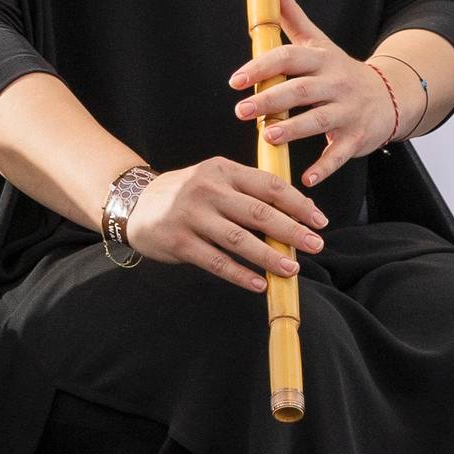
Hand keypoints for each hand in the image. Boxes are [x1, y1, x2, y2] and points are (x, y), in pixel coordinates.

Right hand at [126, 158, 327, 294]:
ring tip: (293, 269)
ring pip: (239, 239)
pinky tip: (260, 284)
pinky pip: (216, 261)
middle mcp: (207, 189)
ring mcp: (191, 215)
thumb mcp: (214, 178)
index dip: (297, 204)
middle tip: (316, 245)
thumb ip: (247, 190)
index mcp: (223, 169)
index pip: (268, 185)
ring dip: (269, 256)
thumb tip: (294, 214)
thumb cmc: (187, 193)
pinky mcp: (178, 241)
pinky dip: (240, 274)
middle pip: (258, 212)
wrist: (135, 203)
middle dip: (291, 230)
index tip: (319, 220)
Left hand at [234, 0, 399, 187]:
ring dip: (293, 130)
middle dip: (270, 100)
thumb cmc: (339, 70)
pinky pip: (339, 154)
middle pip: (300, 89)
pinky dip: (324, 167)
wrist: (388, 97)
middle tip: (241, 111)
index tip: (237, 81)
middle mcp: (335, 83)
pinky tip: (306, 179)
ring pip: (318, 121)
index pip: (289, 57)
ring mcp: (347, 111)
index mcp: (321, 59)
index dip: (262, 67)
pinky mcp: (356, 138)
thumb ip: (290, 14)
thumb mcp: (317, 41)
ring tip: (268, 137)